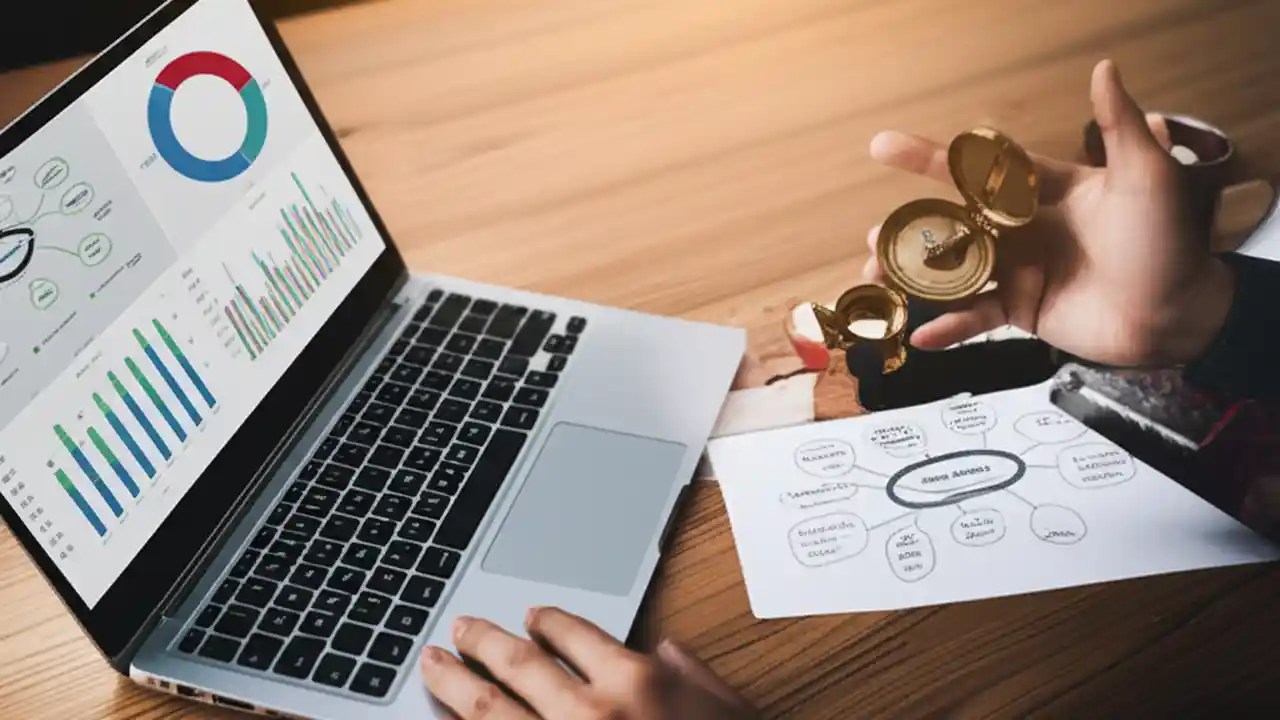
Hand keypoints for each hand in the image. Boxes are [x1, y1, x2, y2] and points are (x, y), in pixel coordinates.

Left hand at [420, 607, 757, 719]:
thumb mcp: (727, 709)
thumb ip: (692, 675)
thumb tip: (665, 651)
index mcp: (637, 683)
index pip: (576, 634)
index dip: (547, 620)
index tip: (530, 616)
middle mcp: (588, 714)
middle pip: (519, 664)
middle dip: (483, 642)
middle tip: (459, 629)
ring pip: (489, 710)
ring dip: (453, 684)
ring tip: (432, 666)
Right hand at [863, 59, 1234, 366]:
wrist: (1181, 313)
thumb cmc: (1169, 242)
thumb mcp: (1147, 178)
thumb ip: (1120, 126)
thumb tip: (1104, 69)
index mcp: (1042, 190)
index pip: (976, 169)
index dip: (928, 158)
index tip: (883, 148)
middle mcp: (1022, 228)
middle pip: (951, 224)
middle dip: (907, 230)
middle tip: (873, 236)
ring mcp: (1019, 270)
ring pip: (953, 271)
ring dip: (913, 277)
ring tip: (875, 279)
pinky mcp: (1023, 309)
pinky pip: (977, 318)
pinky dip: (949, 328)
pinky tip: (920, 333)